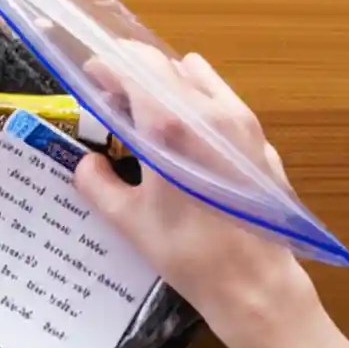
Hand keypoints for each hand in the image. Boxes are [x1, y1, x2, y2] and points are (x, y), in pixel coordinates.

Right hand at [74, 50, 348, 347]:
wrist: (254, 282)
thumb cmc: (187, 252)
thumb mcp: (129, 220)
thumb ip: (97, 183)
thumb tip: (88, 163)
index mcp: (170, 125)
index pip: (136, 66)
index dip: (109, 65)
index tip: (92, 75)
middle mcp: (210, 111)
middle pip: (166, 65)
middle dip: (135, 74)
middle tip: (115, 99)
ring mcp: (241, 122)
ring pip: (199, 77)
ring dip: (170, 83)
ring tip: (152, 115)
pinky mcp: (260, 139)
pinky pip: (224, 101)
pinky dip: (199, 103)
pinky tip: (189, 141)